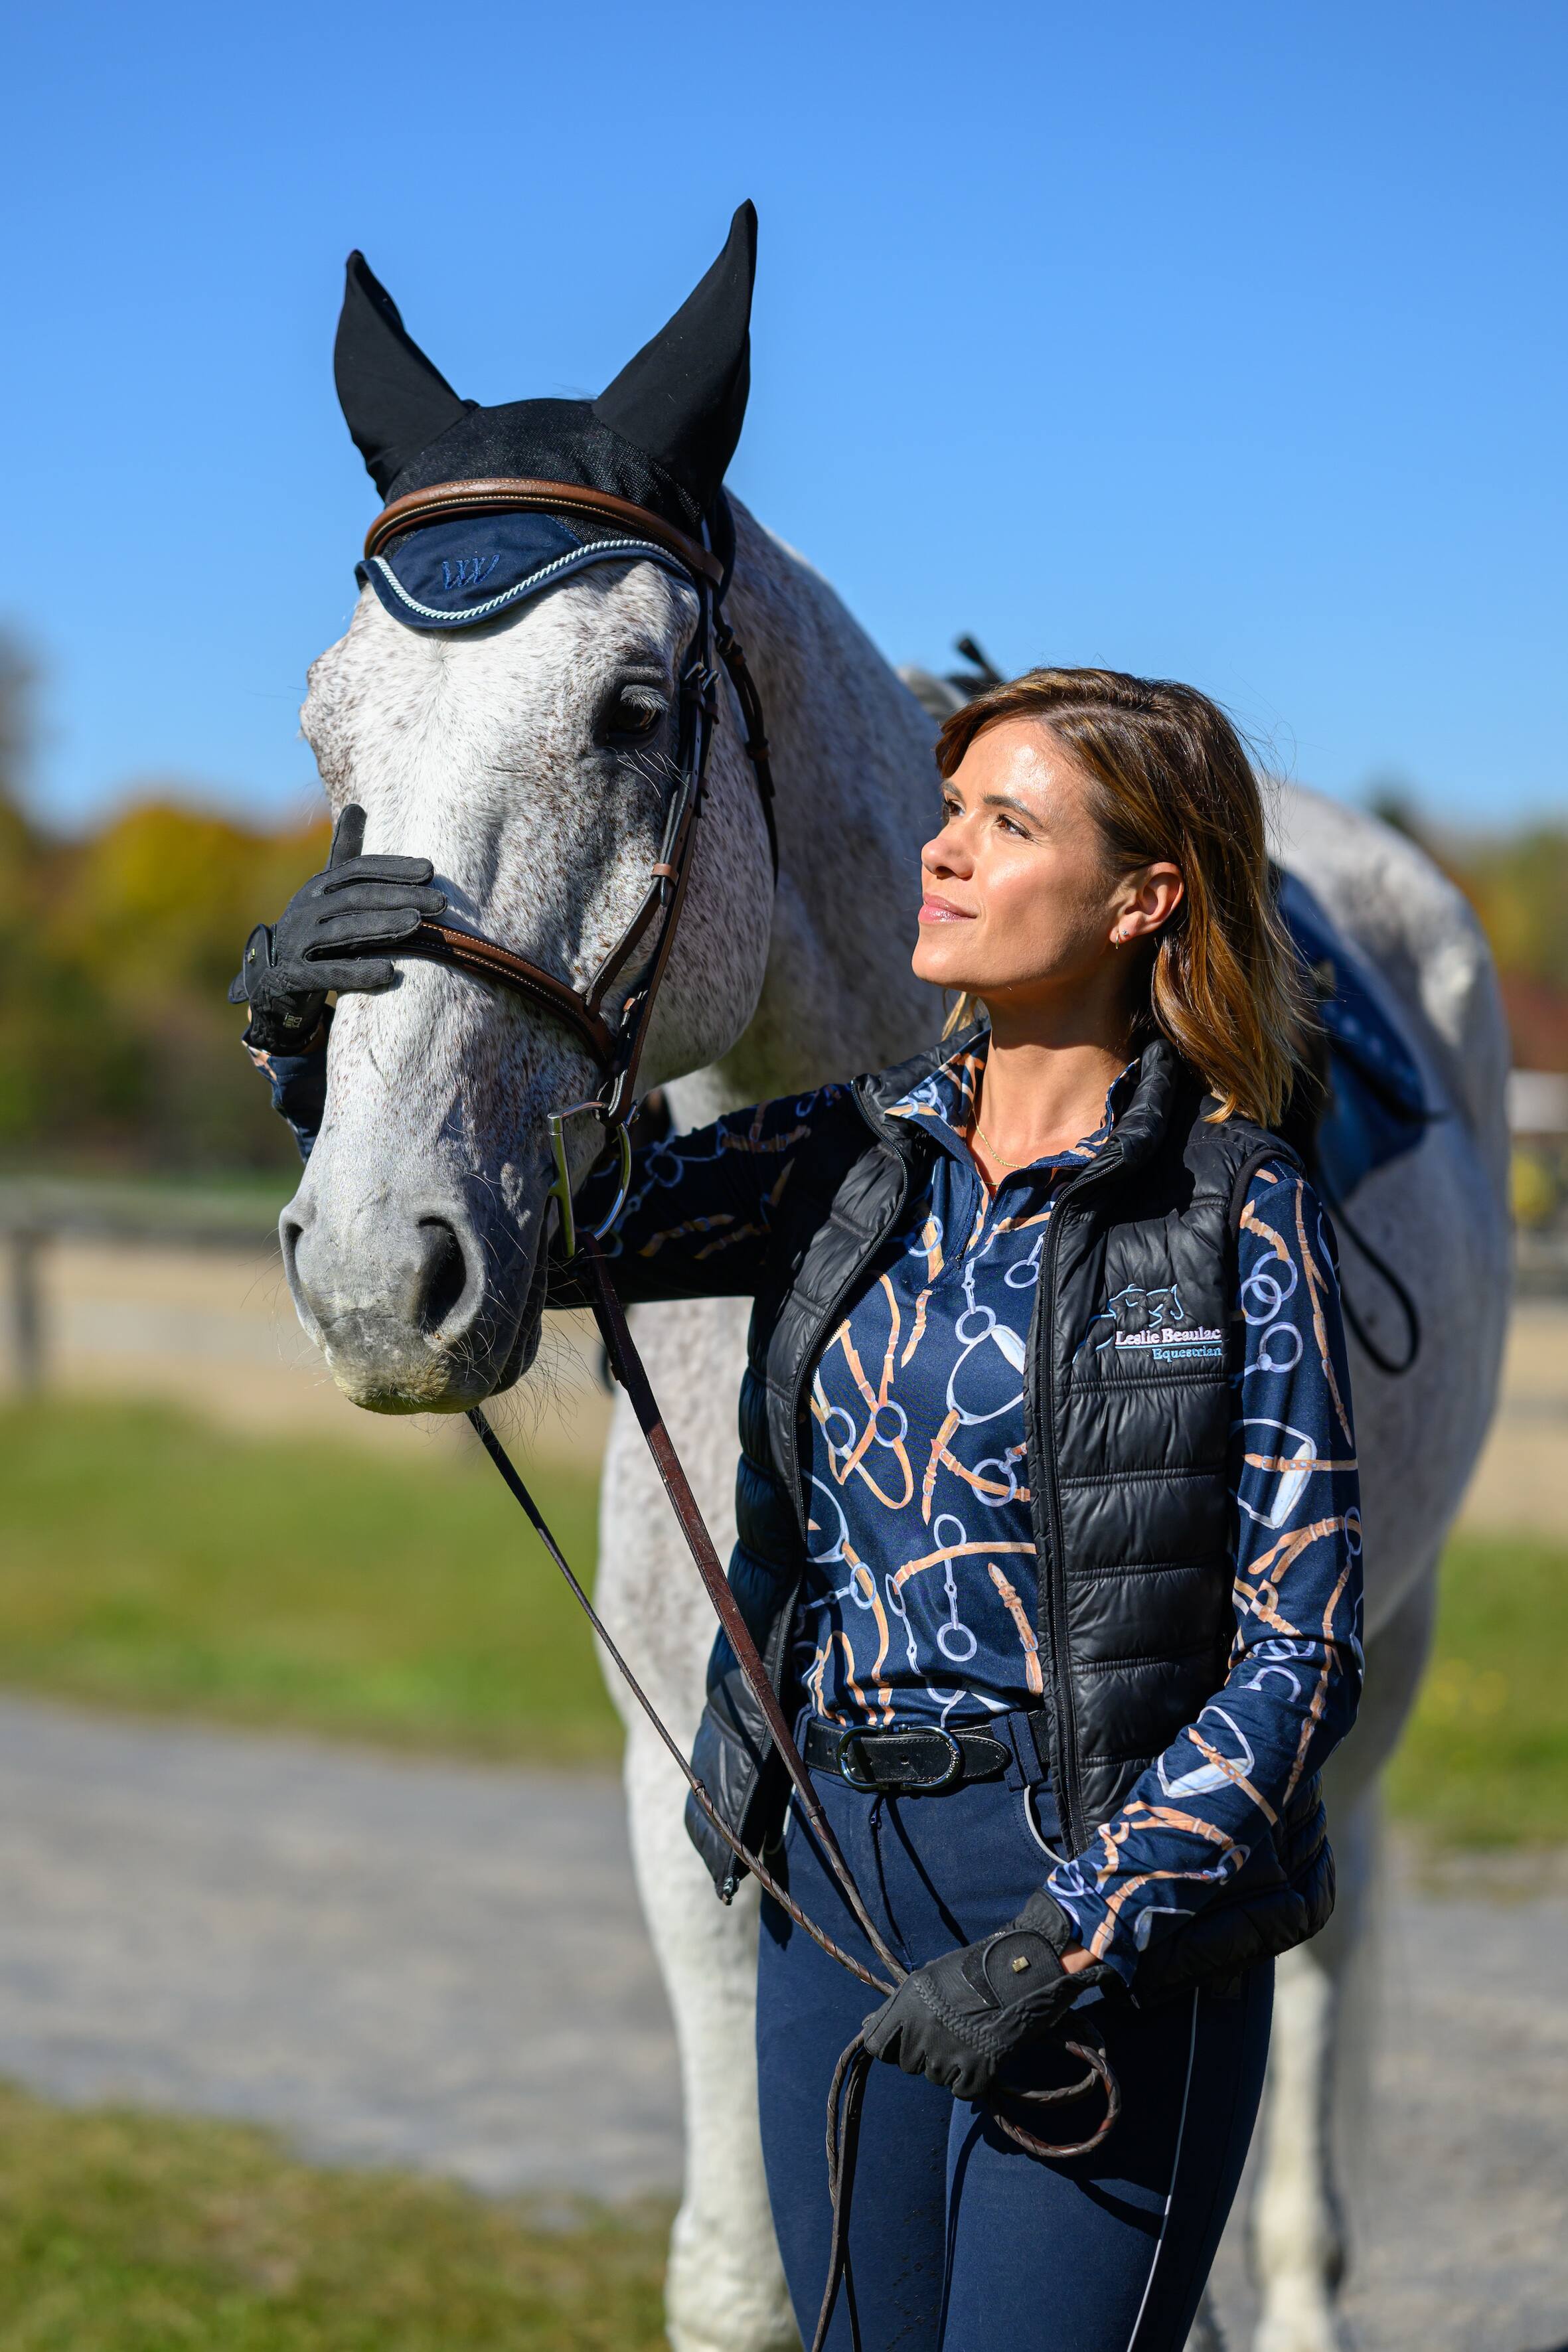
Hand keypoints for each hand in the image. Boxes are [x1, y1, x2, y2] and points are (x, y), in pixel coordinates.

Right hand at [228, 805, 445, 1052]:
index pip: (357, 870)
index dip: (393, 868)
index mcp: (318, 886)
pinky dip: (359, 972)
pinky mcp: (297, 975)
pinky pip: (330, 972)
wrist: (273, 975)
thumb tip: (357, 805)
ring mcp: (299, 942)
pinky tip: (389, 971)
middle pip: (355, 897)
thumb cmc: (314, 927)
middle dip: (399, 897)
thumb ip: (345, 853)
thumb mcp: (327, 890)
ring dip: (382, 926)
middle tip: (440, 902)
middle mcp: (306, 909)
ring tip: (417, 923)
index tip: (430, 870)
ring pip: (342, 931)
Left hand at [861, 1890, 1107, 2102]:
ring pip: (935, 2077)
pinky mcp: (977, 2071)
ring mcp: (950, 2053)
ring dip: (950, 2064)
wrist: (1022, 1971)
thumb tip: (864, 2028)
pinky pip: (961, 2090)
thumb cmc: (973, 1969)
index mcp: (908, 2003)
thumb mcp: (928, 1979)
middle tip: (949, 2031)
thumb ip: (897, 2007)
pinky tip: (981, 2054)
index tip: (902, 2042)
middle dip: (925, 2053)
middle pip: (909, 2064)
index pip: (876, 2045)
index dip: (889, 2046)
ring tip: (969, 2036)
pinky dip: (971, 2079)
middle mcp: (923, 2030)